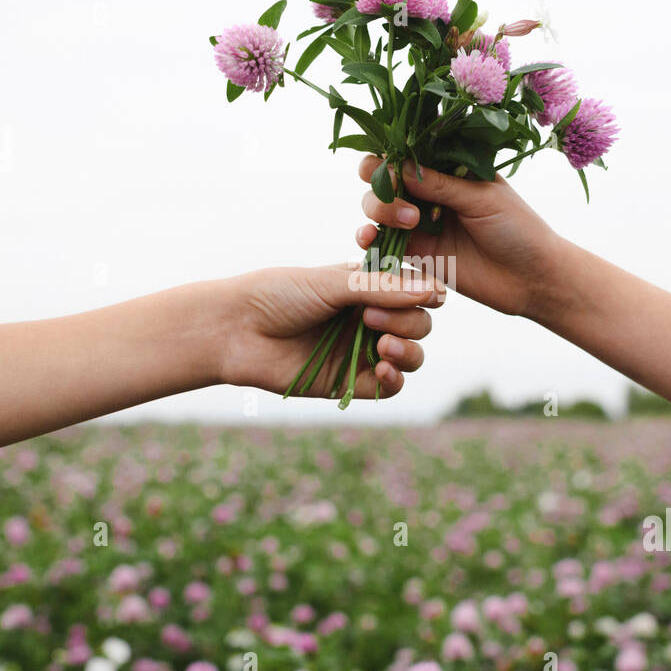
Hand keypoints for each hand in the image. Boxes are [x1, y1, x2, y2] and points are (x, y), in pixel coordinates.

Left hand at [216, 263, 442, 398]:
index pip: (413, 291)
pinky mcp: (348, 383)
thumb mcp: (333, 283)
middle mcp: (367, 319)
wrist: (234, 330)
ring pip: (410, 356)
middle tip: (372, 318)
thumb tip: (435, 291)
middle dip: (408, 322)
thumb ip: (383, 288)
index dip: (423, 293)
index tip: (424, 294)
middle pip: (417, 324)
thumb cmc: (278, 294)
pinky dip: (395, 379)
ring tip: (382, 346)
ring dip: (408, 350)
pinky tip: (384, 368)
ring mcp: (359, 352)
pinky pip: (389, 387)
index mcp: (365, 288)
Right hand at [355, 156, 565, 317]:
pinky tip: (370, 240)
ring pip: (378, 208)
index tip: (392, 166)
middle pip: (384, 178)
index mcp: (449, 169)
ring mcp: (419, 223)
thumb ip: (440, 185)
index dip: (391, 156)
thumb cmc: (518, 229)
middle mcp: (429, 192)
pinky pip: (382, 243)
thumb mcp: (482, 198)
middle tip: (399, 196)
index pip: (408, 153)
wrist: (532, 279)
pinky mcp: (416, 253)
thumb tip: (397, 167)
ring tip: (409, 222)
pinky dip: (369, 239)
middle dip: (381, 183)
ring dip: (379, 210)